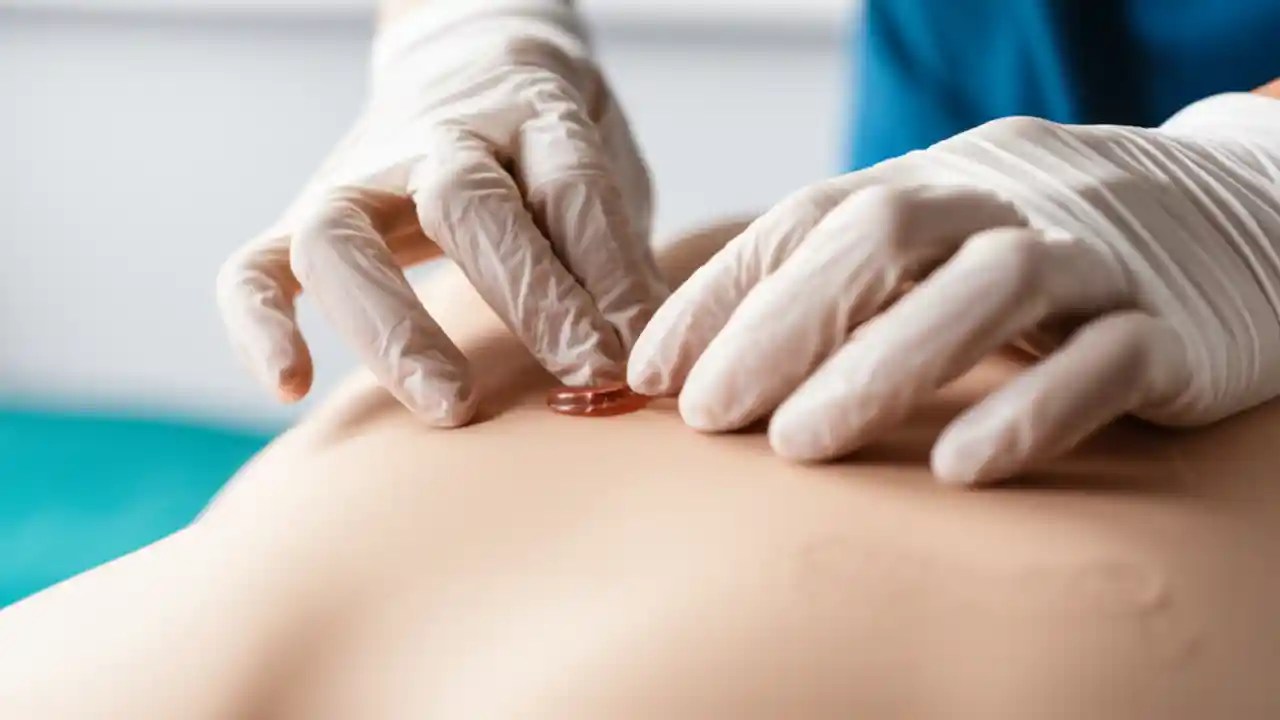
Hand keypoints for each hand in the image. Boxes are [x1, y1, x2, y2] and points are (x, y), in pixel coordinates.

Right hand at [218, 1, 665, 425]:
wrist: (462, 64)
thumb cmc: (542, 148)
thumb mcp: (598, 171)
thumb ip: (613, 250)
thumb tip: (642, 355)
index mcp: (528, 116)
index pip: (569, 185)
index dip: (610, 271)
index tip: (637, 354)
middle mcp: (435, 140)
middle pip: (465, 203)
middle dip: (528, 293)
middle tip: (583, 372)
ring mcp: (356, 179)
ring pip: (341, 237)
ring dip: (395, 328)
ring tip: (451, 406)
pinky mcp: (300, 218)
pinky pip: (252, 267)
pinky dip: (259, 324)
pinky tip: (292, 388)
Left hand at [629, 93, 1279, 484]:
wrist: (1250, 214)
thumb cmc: (1059, 247)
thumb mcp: (951, 240)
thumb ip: (857, 277)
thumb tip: (718, 348)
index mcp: (942, 181)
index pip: (812, 215)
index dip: (726, 289)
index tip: (653, 369)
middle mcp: (1009, 203)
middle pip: (885, 235)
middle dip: (782, 326)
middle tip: (710, 416)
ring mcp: (1095, 258)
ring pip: (990, 287)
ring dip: (884, 366)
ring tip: (799, 447)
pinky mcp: (1174, 325)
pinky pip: (1104, 358)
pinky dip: (1029, 408)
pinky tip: (960, 467)